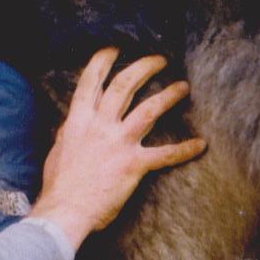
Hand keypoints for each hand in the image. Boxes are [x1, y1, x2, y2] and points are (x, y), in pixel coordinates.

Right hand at [29, 49, 207, 251]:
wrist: (65, 210)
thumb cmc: (59, 185)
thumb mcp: (59, 150)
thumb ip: (71, 132)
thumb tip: (75, 124)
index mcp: (78, 121)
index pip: (90, 83)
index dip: (102, 62)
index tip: (114, 48)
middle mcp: (100, 126)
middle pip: (124, 86)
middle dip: (143, 68)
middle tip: (159, 60)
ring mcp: (118, 143)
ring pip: (149, 110)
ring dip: (169, 96)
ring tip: (183, 87)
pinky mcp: (133, 164)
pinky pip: (165, 155)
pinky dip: (184, 149)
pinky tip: (200, 144)